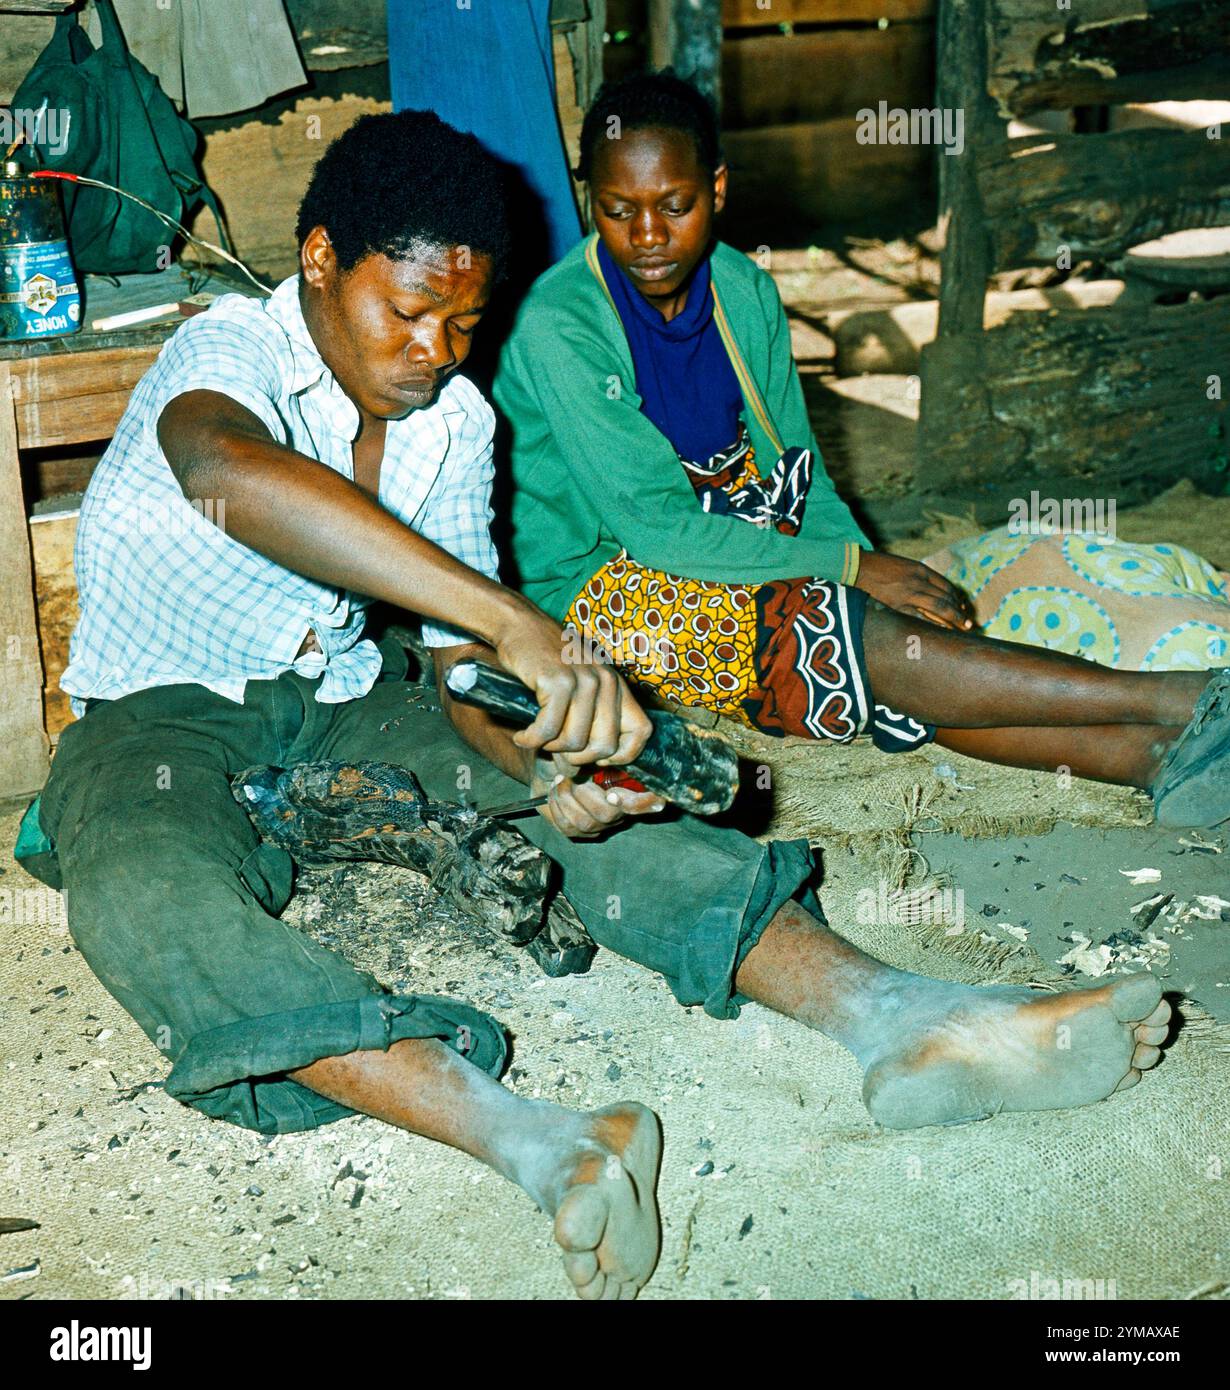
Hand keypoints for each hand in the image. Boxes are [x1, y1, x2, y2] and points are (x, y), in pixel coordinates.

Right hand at [492, 602, 651, 766]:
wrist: (520, 625)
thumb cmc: (546, 661)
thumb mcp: (580, 684)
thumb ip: (590, 716)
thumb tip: (584, 767)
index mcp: (616, 685)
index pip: (641, 731)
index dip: (622, 754)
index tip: (597, 759)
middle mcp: (605, 682)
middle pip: (604, 746)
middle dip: (578, 759)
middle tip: (557, 752)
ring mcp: (583, 681)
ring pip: (574, 742)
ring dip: (551, 748)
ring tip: (537, 738)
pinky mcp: (557, 682)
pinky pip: (547, 730)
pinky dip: (531, 740)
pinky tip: (522, 736)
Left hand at [531, 754, 664, 838]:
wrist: (549, 764)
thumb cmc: (577, 750)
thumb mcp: (595, 741)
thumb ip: (608, 746)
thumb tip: (610, 749)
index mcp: (632, 788)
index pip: (652, 803)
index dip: (637, 804)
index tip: (612, 793)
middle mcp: (619, 810)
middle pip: (610, 814)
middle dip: (585, 794)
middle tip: (570, 777)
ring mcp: (599, 824)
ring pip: (587, 823)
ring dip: (568, 799)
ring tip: (559, 780)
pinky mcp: (578, 831)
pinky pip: (568, 826)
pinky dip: (557, 806)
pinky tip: (553, 790)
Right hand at [852, 551, 974, 630]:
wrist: (857, 567)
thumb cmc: (879, 567)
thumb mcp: (902, 566)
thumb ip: (918, 577)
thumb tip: (932, 594)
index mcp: (920, 570)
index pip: (946, 586)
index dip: (956, 600)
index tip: (962, 609)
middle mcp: (917, 581)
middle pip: (945, 598)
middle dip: (959, 613)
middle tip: (968, 625)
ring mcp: (907, 594)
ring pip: (938, 608)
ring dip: (952, 620)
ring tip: (960, 629)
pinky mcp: (896, 605)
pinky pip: (920, 617)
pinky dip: (932, 624)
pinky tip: (939, 631)